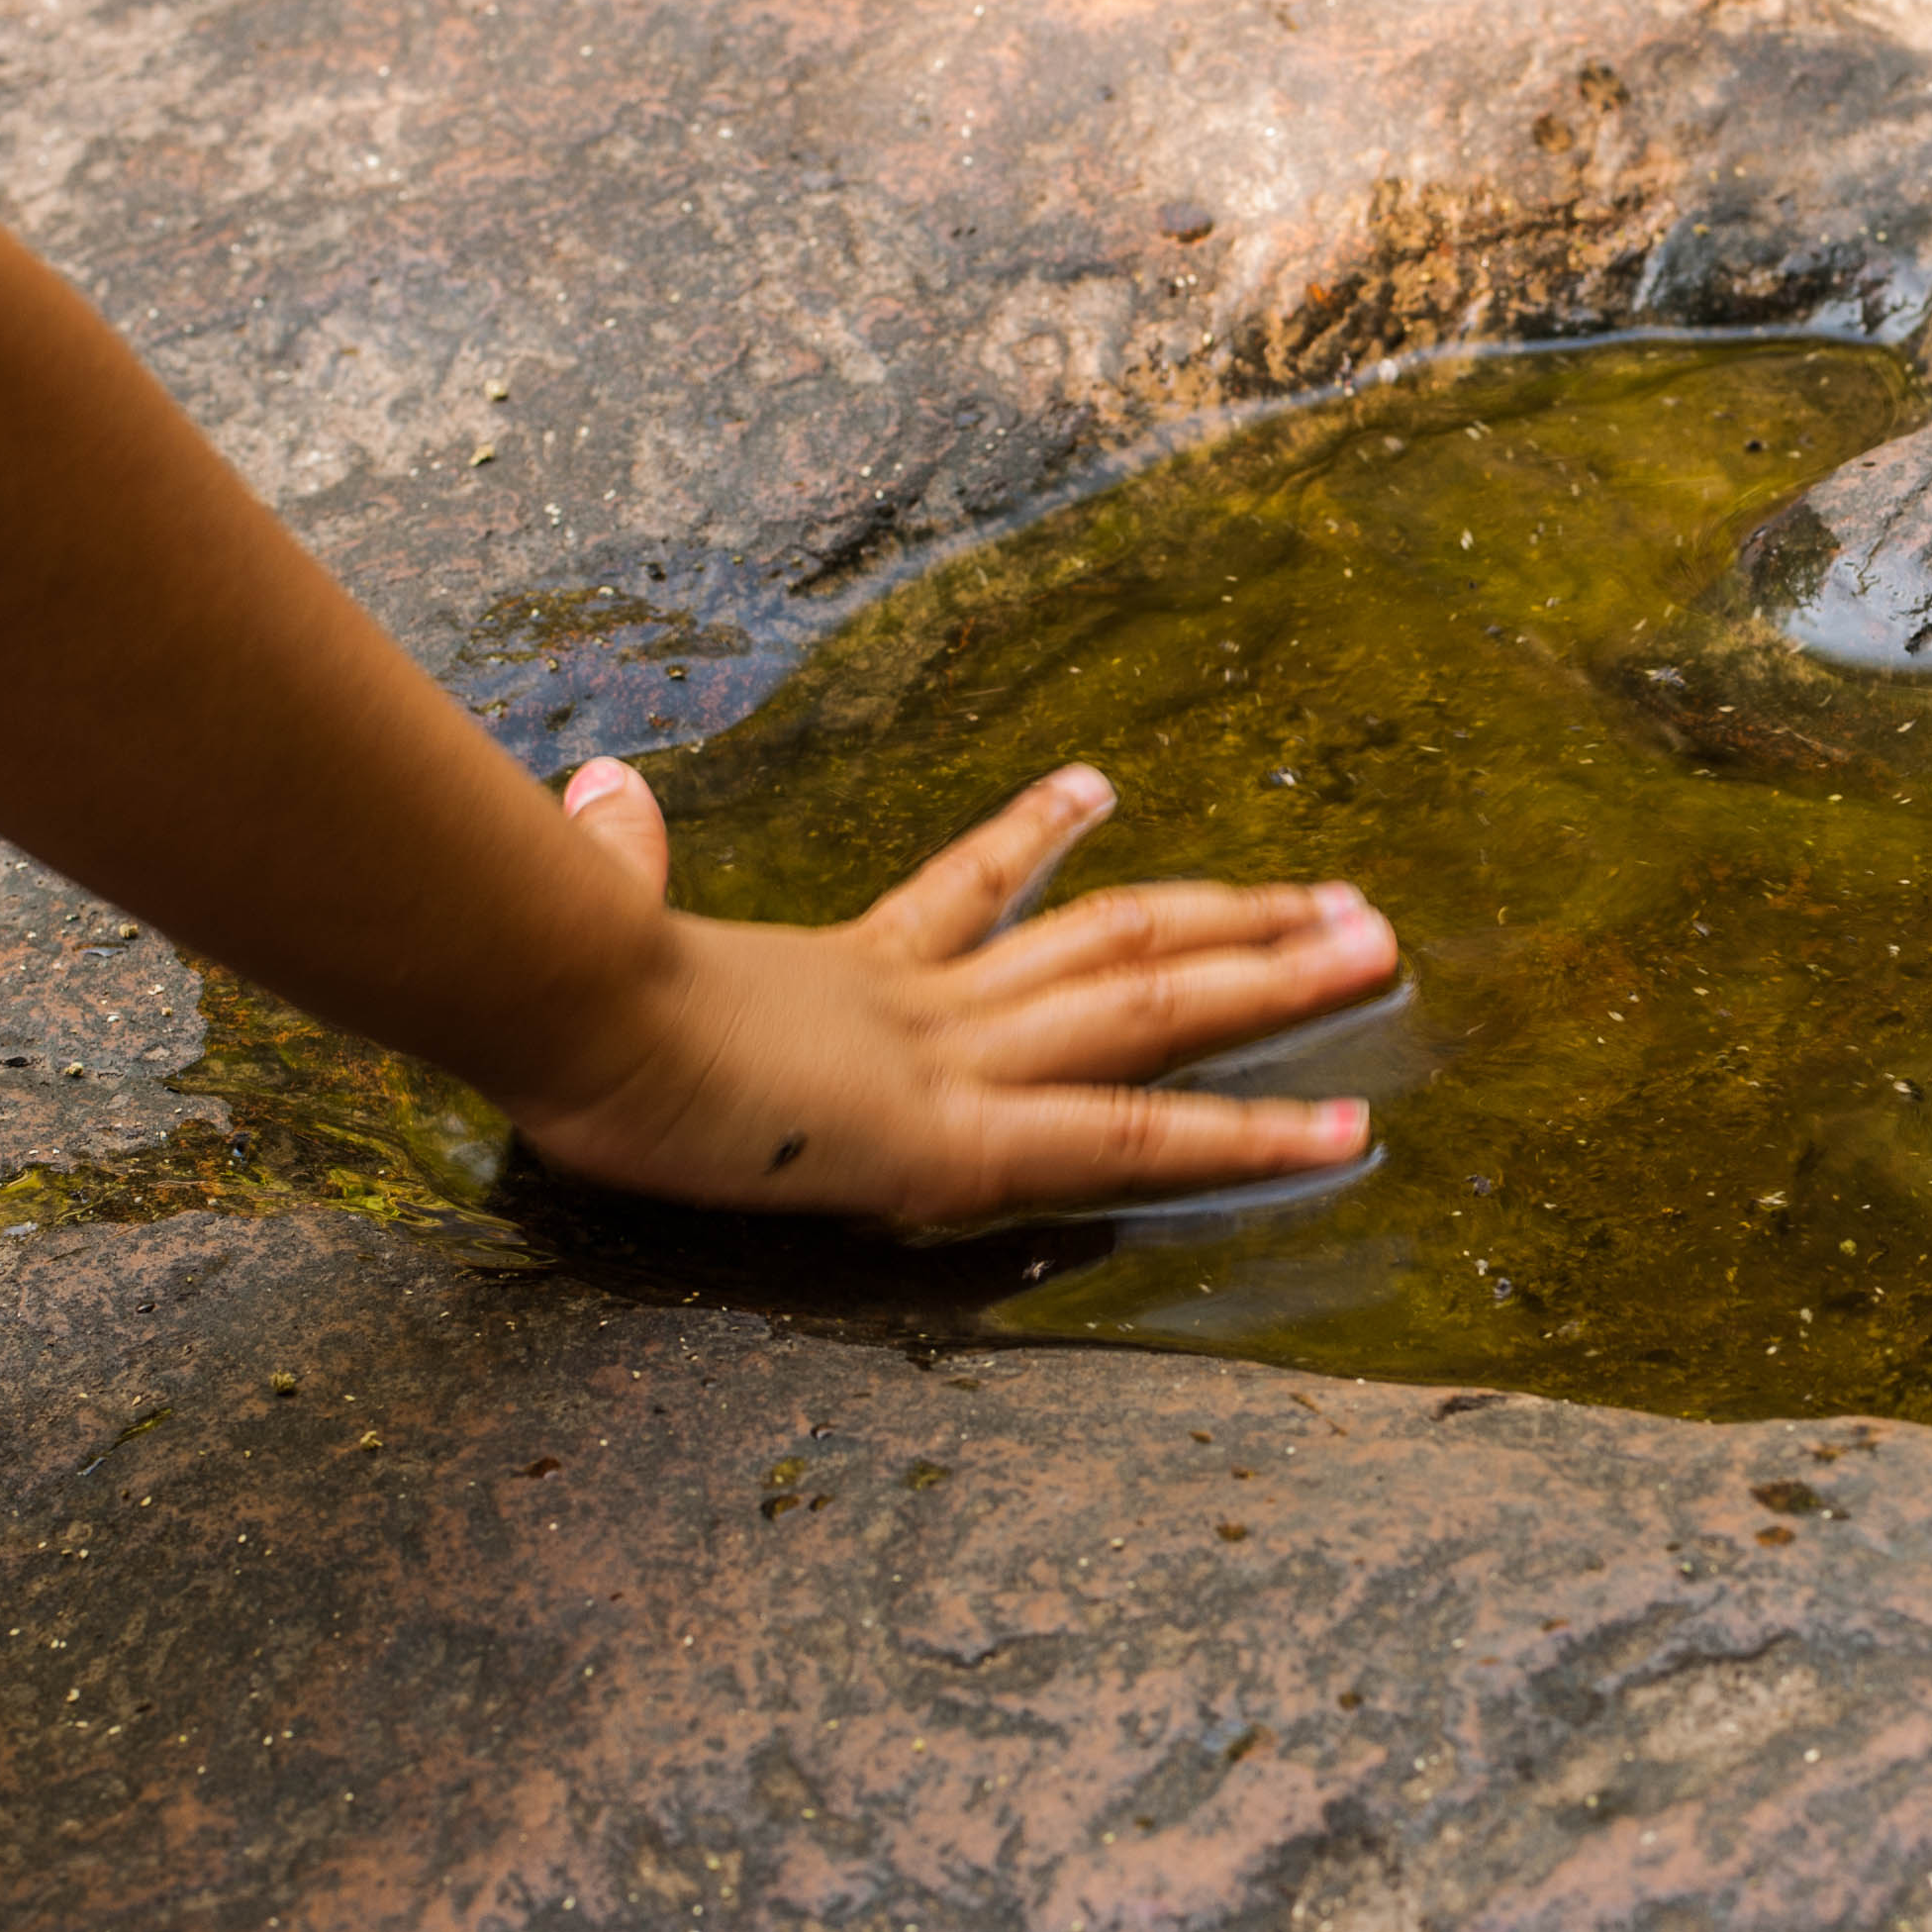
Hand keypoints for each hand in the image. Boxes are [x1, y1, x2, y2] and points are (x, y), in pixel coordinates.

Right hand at [504, 759, 1397, 1219]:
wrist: (558, 1001)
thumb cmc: (552, 978)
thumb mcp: (588, 916)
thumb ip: (611, 860)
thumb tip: (589, 789)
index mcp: (840, 968)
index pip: (961, 895)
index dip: (1032, 840)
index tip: (1094, 790)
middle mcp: (923, 1004)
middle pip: (1109, 940)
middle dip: (1230, 922)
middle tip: (1340, 897)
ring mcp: (952, 1065)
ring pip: (1151, 1006)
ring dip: (1273, 979)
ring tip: (1378, 950)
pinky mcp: (955, 1142)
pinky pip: (1131, 1138)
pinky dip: (1242, 1138)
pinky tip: (1340, 1134)